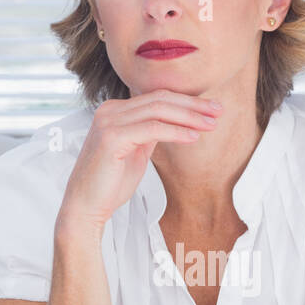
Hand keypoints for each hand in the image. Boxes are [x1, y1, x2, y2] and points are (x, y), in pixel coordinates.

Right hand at [55, 88, 222, 236]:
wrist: (86, 206)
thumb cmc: (110, 184)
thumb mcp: (136, 152)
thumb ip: (150, 134)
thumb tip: (175, 123)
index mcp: (115, 110)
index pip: (156, 98)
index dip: (186, 101)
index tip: (211, 109)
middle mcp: (109, 110)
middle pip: (160, 99)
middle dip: (193, 105)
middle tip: (218, 111)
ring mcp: (109, 121)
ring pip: (158, 110)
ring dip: (189, 116)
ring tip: (211, 124)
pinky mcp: (111, 137)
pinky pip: (153, 129)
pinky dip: (176, 131)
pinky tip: (193, 137)